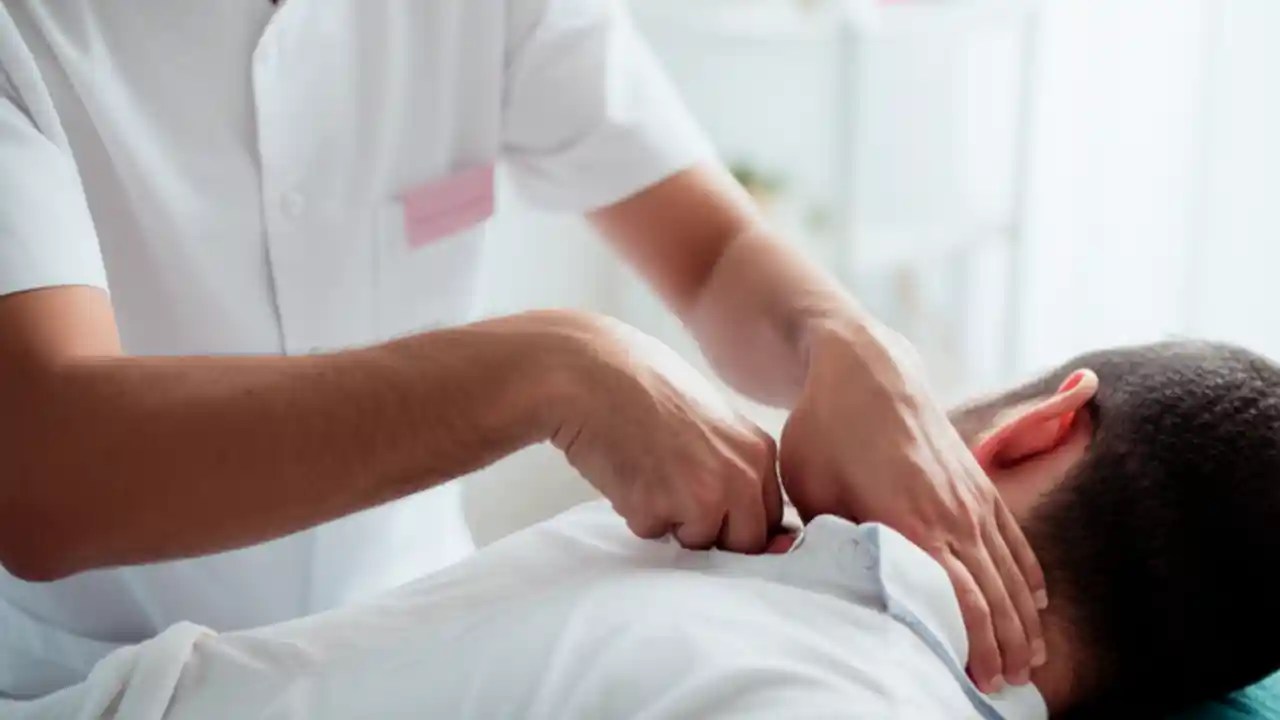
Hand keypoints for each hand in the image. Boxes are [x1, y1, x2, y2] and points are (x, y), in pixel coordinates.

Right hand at [548, 314, 782, 553]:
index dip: (738, 519)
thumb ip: (734, 461)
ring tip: (647, 472)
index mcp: (758, 451)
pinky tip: (626, 472)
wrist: (590, 374)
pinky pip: (651, 533)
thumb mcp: (713, 417)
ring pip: (696, 543)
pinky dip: (636, 513)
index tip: (713, 508)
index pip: (770, 517)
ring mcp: (701, 497)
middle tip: (678, 493)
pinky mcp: (658, 510)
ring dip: (671, 521)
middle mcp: (739, 477)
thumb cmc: (644, 383)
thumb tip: (745, 511)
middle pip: (745, 543)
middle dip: (713, 532)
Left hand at [779, 324, 1046, 693]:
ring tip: (1025, 662)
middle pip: (992, 596)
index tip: (974, 679)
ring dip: (1020, 619)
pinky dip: (1027, 573)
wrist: (862, 365)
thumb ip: (831, 541)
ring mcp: (970, 495)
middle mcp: (952, 513)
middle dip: (1001, 646)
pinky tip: (1035, 601)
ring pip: (1008, 570)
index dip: (971, 645)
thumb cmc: (823, 429)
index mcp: (910, 521)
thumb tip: (836, 587)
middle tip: (1003, 687)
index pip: (957, 600)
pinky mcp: (976, 478)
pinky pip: (1013, 535)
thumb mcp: (812, 489)